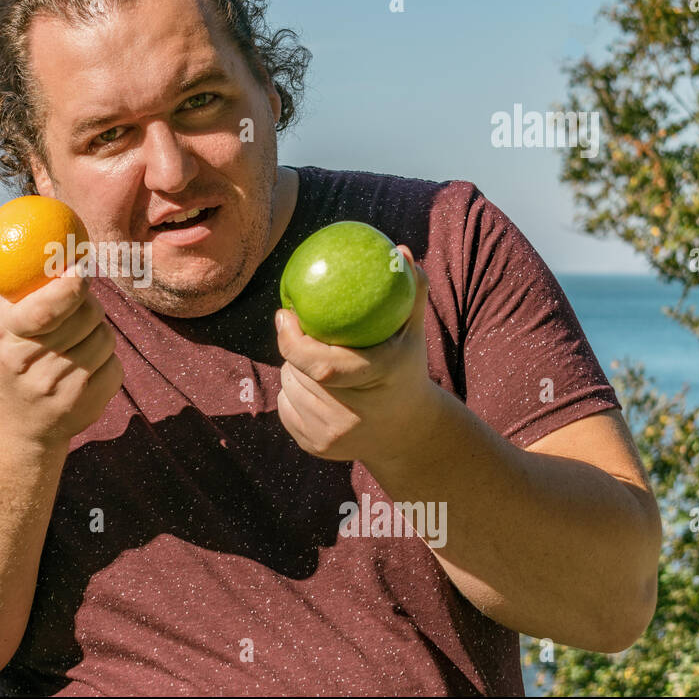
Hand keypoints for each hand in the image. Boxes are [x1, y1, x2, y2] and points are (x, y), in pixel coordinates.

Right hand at [0, 215, 123, 447]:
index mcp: (9, 338)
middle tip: (79, 300)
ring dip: (98, 330)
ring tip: (76, 336)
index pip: (46, 310)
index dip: (68, 288)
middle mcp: (34, 367)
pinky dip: (105, 358)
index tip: (80, 269)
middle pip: (85, 317)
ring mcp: (63, 390)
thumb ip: (1, 270)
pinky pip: (114, 364)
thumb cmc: (6, 354)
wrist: (15, 424)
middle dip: (87, 304)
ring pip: (104, 338)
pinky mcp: (89, 406)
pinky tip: (84, 363)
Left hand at [274, 245, 438, 465]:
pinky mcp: (317, 448)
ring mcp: (334, 435)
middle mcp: (354, 414)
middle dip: (294, 349)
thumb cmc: (406, 369)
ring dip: (292, 370)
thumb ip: (411, 294)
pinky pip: (285, 409)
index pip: (320, 365)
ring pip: (289, 389)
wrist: (408, 434)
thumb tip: (402, 250)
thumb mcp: (413, 334)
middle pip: (299, 373)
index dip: (293, 340)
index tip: (284, 314)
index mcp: (377, 380)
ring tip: (312, 360)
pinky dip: (291, 394)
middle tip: (299, 331)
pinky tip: (310, 387)